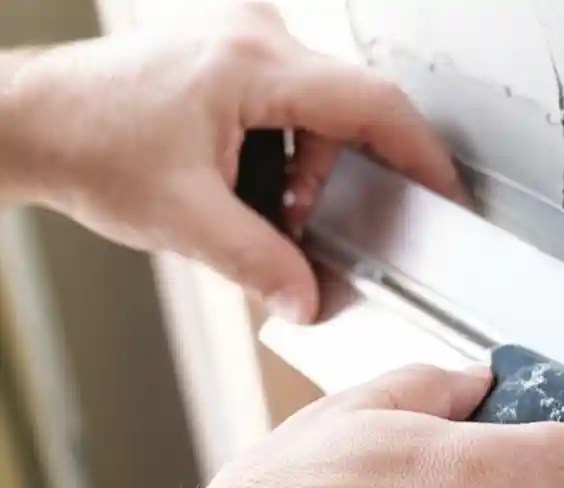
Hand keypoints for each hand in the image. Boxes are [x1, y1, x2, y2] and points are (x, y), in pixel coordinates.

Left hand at [2, 2, 464, 321]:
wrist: (30, 121)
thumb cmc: (86, 143)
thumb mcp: (184, 220)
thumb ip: (260, 265)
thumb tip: (309, 299)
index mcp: (255, 65)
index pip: (374, 103)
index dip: (422, 153)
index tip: (446, 192)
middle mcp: (257, 37)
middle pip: (351, 107)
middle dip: (348, 174)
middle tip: (329, 222)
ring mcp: (244, 38)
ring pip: (322, 108)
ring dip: (312, 166)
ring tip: (274, 208)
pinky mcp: (231, 53)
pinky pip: (293, 101)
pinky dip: (288, 150)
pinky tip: (256, 183)